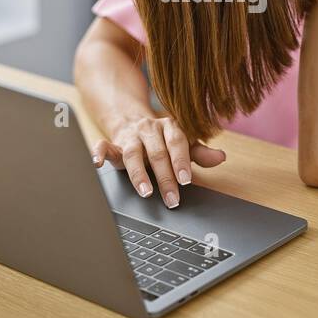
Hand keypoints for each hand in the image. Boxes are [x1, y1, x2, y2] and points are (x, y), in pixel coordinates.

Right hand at [91, 115, 226, 207]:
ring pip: (133, 153)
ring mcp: (130, 137)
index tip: (185, 179)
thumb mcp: (183, 143)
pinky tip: (97, 163)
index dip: (181, 161)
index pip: (177, 143)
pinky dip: (99, 153)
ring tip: (146, 192)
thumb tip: (220, 157)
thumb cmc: (162, 139)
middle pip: (157, 153)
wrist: (132, 119)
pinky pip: (103, 145)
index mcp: (170, 126)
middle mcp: (149, 129)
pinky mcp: (113, 144)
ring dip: (139, 174)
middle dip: (165, 177)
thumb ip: (200, 153)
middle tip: (172, 199)